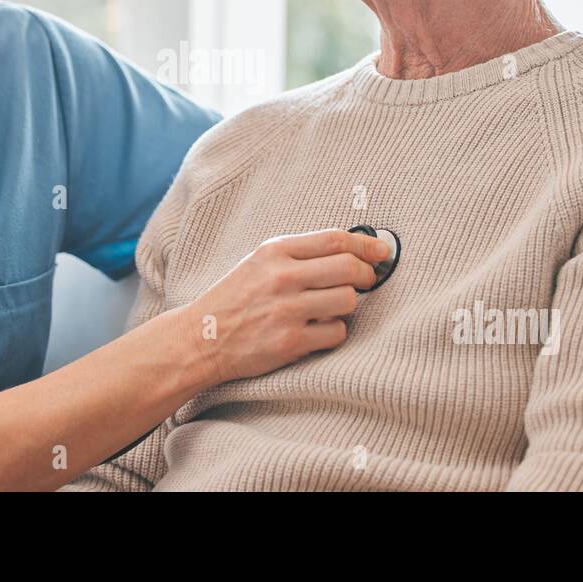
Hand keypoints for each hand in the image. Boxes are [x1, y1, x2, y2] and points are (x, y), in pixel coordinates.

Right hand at [182, 228, 388, 384]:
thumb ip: (300, 254)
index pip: (336, 239)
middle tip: (366, 281)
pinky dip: (333, 332)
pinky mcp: (290, 342)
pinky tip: (316, 330)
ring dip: (347, 305)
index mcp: (275, 251)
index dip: (367, 244)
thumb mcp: (260, 262)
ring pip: (348, 300)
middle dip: (367, 275)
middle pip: (349, 267)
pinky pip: (336, 332)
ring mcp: (287, 310)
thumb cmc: (235, 298)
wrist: (200, 338)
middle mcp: (282, 277)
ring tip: (330, 308)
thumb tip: (352, 250)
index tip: (382, 251)